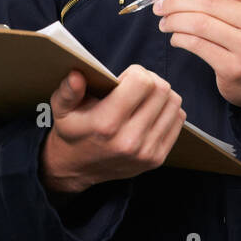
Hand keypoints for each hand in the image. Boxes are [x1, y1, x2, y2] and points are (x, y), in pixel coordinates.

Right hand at [39, 65, 184, 194]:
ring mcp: (146, 151)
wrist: (77, 168)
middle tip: (135, 85)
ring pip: (174, 103)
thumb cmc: (72, 131)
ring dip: (161, 94)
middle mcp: (129, 140)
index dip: (135, 72)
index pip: (142, 83)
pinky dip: (168, 110)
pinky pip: (178, 120)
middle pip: (162, 90)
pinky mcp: (157, 158)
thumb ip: (68, 90)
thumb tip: (77, 75)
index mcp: (106, 124)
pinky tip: (150, 112)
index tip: (124, 78)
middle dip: (150, 79)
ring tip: (143, 98)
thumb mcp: (62, 109)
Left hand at [153, 0, 240, 115]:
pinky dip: (178, 38)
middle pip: (207, 0)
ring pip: (198, 23)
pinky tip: (175, 38)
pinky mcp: (235, 68)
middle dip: (175, 1)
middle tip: (160, 6)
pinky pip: (196, 45)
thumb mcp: (239, 4)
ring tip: (164, 22)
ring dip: (172, 20)